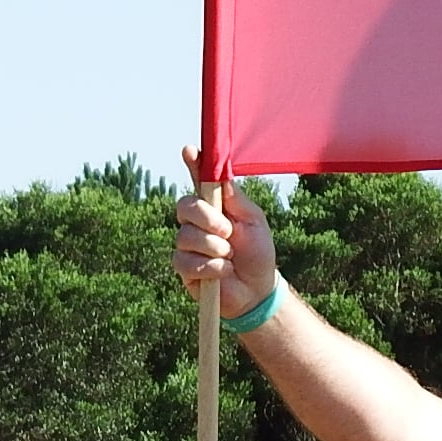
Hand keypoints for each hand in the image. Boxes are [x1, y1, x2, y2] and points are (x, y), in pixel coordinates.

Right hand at [173, 146, 278, 317]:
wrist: (256, 290)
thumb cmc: (257, 253)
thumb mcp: (254, 222)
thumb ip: (237, 200)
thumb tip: (222, 176)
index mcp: (215, 206)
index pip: (199, 181)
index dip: (193, 164)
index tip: (190, 150)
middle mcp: (197, 222)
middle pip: (185, 206)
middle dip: (206, 218)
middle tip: (227, 231)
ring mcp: (187, 244)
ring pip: (185, 236)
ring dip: (213, 247)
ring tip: (229, 258)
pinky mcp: (184, 268)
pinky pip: (186, 261)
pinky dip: (210, 267)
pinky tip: (223, 272)